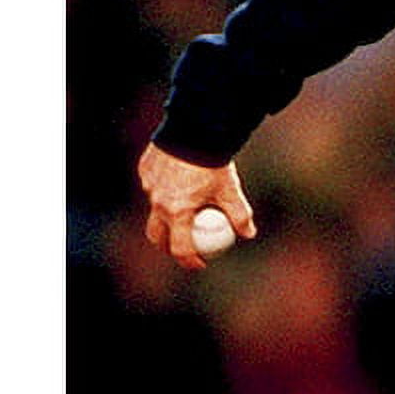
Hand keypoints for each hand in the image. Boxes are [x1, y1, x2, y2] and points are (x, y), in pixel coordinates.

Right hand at [137, 142, 256, 270]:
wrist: (195, 130)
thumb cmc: (214, 163)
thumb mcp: (231, 190)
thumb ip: (240, 215)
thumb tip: (249, 234)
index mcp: (177, 212)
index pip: (180, 248)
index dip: (190, 260)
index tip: (200, 263)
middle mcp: (158, 202)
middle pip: (156, 235)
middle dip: (167, 245)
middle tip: (183, 246)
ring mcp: (148, 186)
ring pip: (154, 208)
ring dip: (165, 215)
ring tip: (183, 212)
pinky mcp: (145, 171)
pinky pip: (152, 187)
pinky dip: (163, 190)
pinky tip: (177, 184)